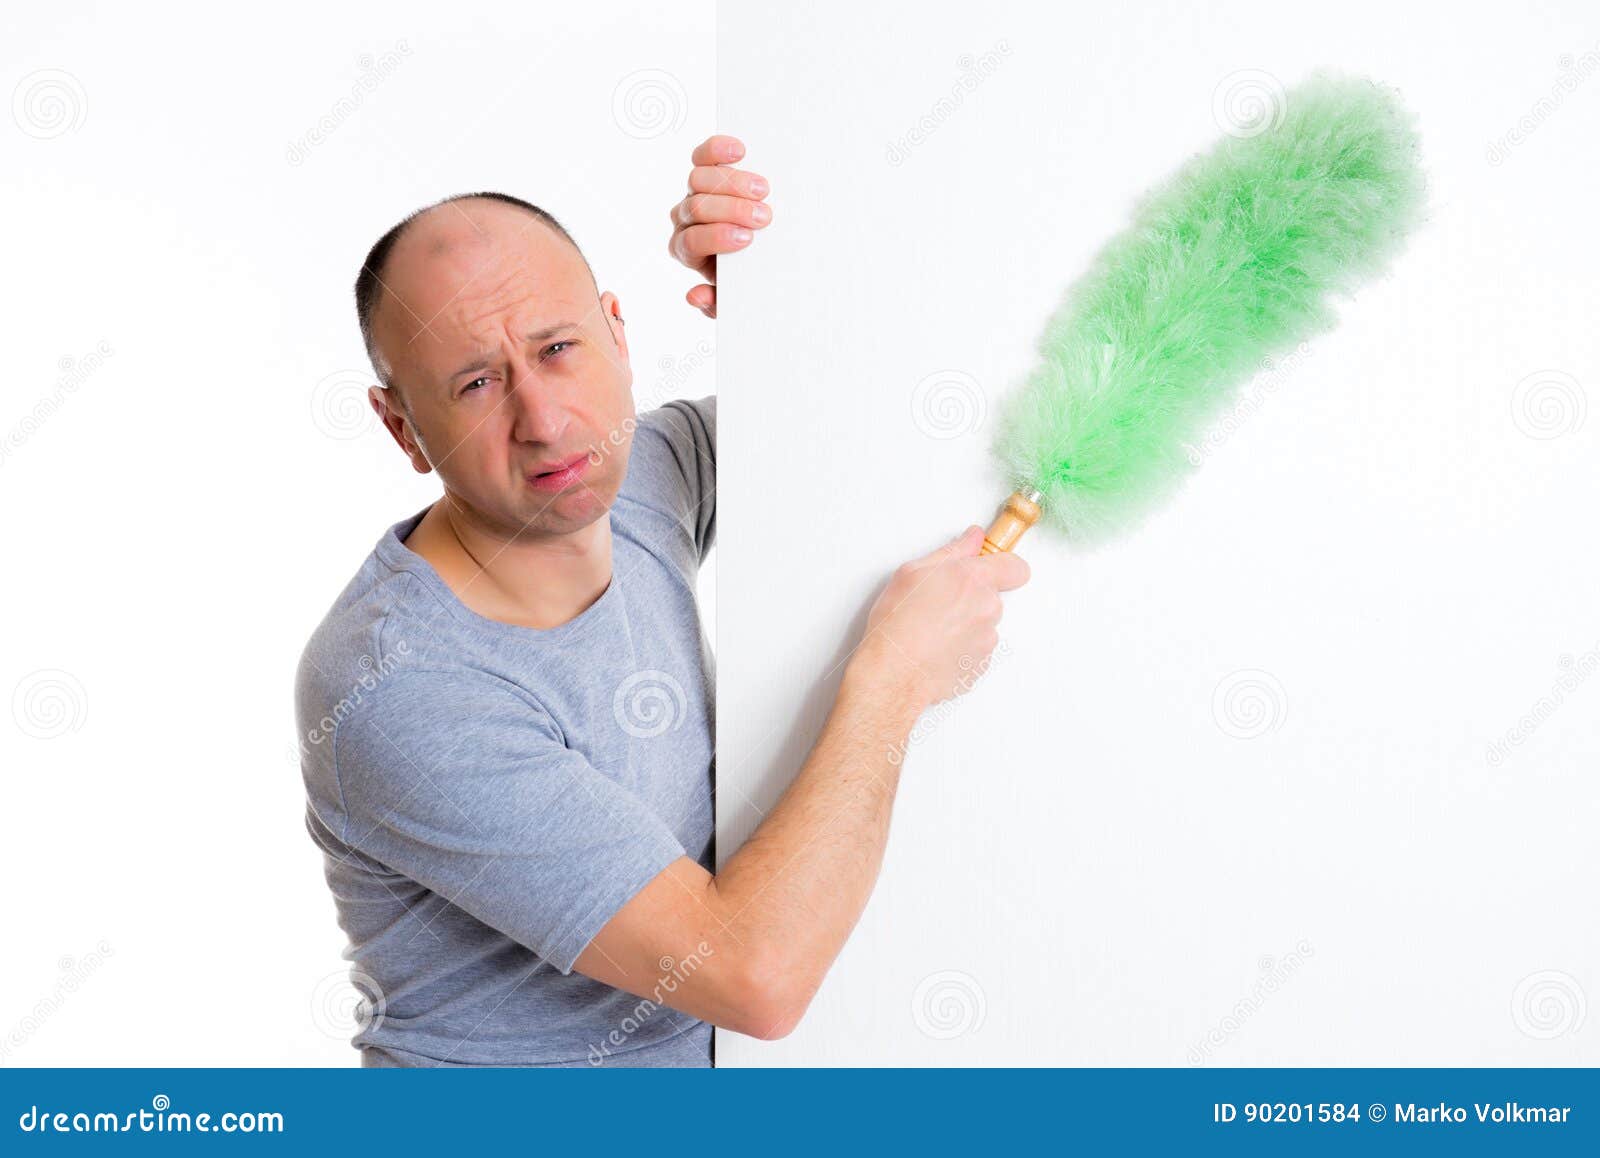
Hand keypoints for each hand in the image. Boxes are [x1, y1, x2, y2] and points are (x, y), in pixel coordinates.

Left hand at [668, 135, 771, 317]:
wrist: (750, 256)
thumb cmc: (742, 275)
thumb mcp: (732, 298)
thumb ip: (715, 304)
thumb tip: (694, 295)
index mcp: (687, 251)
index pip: (692, 242)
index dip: (717, 238)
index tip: (746, 239)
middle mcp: (685, 220)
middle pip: (696, 207)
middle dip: (731, 210)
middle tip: (764, 216)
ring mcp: (693, 193)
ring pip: (698, 180)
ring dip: (732, 183)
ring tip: (763, 190)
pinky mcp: (705, 171)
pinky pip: (703, 156)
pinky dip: (718, 150)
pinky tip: (739, 150)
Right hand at [852, 526, 1030, 711]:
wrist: (893, 673)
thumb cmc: (896, 626)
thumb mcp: (912, 572)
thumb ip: (951, 552)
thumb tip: (972, 539)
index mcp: (973, 579)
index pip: (1014, 567)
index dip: (1003, 567)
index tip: (989, 568)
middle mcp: (987, 608)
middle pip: (993, 596)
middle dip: (971, 596)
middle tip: (938, 602)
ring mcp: (987, 639)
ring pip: (983, 624)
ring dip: (965, 624)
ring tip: (931, 629)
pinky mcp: (981, 664)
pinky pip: (975, 649)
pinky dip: (960, 648)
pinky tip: (934, 648)